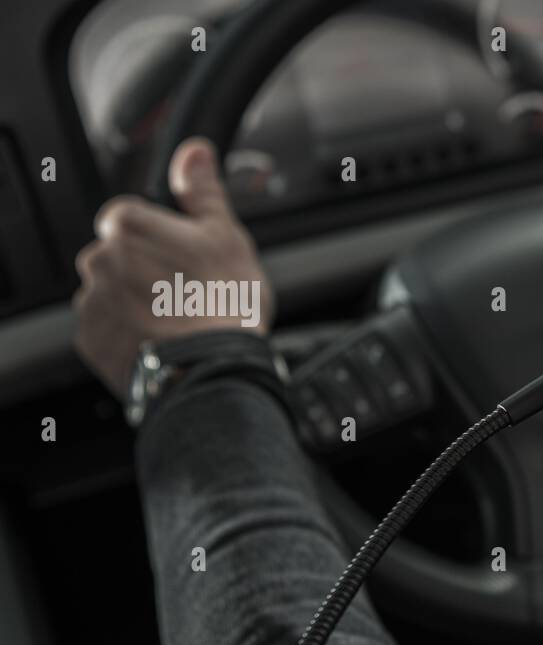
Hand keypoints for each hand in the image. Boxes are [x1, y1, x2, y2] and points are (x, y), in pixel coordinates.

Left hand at [73, 138, 273, 397]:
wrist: (212, 369)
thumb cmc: (223, 303)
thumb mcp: (226, 236)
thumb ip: (203, 191)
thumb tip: (194, 152)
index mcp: (128, 226)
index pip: (133, 217)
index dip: (163, 238)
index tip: (185, 260)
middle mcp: (99, 259)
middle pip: (121, 256)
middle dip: (147, 271)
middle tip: (187, 294)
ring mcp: (92, 302)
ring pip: (113, 292)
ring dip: (137, 303)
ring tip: (177, 323)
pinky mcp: (92, 340)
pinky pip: (107, 329)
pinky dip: (129, 334)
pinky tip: (162, 341)